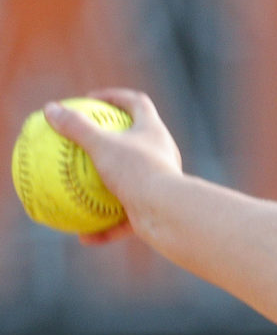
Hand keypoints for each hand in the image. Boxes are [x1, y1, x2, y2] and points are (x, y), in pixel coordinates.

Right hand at [40, 88, 186, 242]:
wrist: (168, 211)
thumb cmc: (137, 171)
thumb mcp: (101, 145)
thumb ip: (76, 127)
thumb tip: (50, 109)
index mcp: (154, 132)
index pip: (137, 103)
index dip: (115, 97)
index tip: (91, 100)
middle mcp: (162, 156)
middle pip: (139, 141)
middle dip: (113, 142)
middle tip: (84, 143)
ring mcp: (160, 183)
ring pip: (132, 183)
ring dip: (107, 188)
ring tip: (80, 192)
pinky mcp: (156, 210)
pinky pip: (127, 220)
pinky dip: (106, 228)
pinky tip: (83, 238)